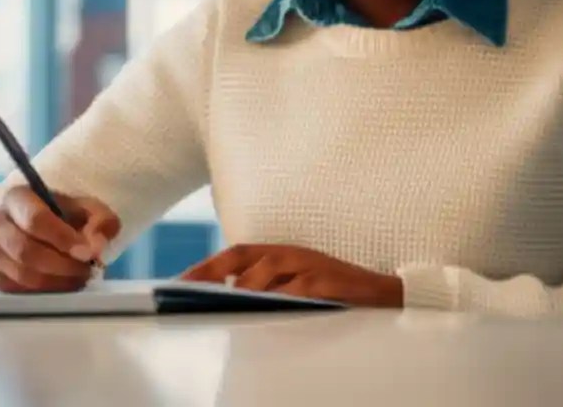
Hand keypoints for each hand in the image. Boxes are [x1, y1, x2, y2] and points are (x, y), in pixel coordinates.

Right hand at [0, 187, 120, 292]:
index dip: (63, 239)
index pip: (35, 219)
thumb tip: (96, 245)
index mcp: (18, 198)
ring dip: (57, 281)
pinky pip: (19, 292)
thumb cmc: (65, 217)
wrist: (41, 231)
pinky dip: (46, 292)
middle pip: (25, 250)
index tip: (87, 253)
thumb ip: (100, 221)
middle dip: (62, 265)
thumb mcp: (88, 210)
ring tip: (79, 278)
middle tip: (86, 270)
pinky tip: (64, 286)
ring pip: (22, 274)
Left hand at [180, 244, 403, 307]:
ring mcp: (311, 264)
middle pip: (245, 256)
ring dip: (244, 286)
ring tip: (222, 302)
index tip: (179, 283)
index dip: (207, 266)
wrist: (383, 294)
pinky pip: (299, 287)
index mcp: (281, 254)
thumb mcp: (297, 288)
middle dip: (214, 272)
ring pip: (268, 268)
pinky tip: (265, 308)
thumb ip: (267, 290)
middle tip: (188, 289)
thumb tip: (228, 302)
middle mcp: (292, 253)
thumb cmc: (335, 294)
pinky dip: (280, 296)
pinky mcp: (329, 280)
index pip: (236, 254)